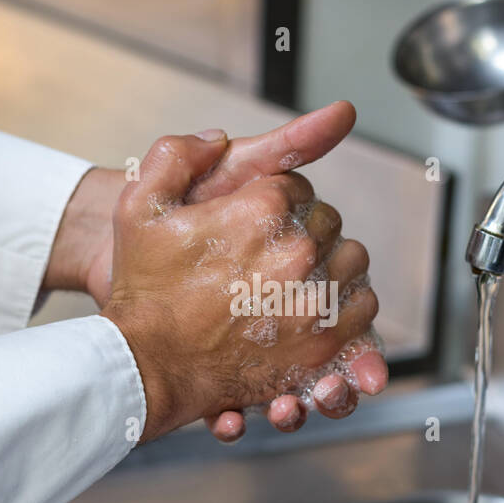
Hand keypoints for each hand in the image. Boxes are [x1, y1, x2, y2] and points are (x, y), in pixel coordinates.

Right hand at [99, 132, 378, 442]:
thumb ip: (177, 155)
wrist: (147, 364)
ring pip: (351, 260)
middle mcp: (297, 251)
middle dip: (304, 232)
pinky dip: (346, 305)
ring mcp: (315, 300)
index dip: (276, 202)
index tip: (252, 225)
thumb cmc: (145, 288)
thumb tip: (216, 138)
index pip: (298, 187)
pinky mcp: (323, 343)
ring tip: (295, 280)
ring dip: (330, 265)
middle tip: (268, 256)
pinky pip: (363, 307)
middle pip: (328, 222)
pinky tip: (315, 308)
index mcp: (262, 210)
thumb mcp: (141, 205)